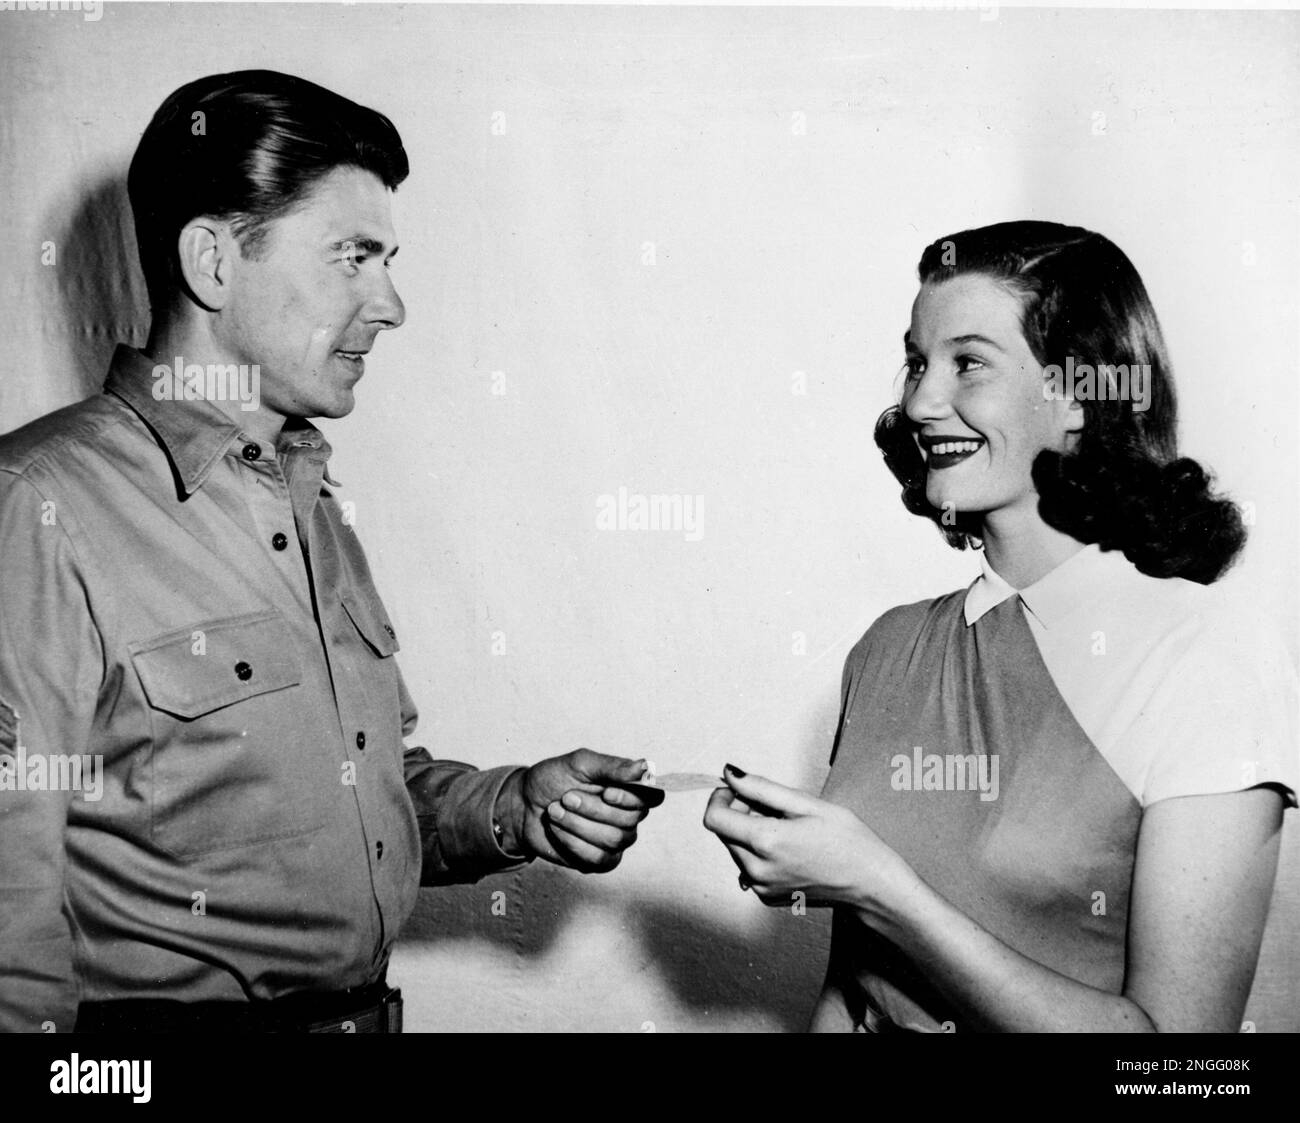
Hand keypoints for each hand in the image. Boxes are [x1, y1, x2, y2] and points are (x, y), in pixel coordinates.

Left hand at [504, 749, 662, 871]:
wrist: (524, 804)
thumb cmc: (554, 779)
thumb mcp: (580, 763)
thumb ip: (612, 766)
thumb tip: (644, 767)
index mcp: (628, 790)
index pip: (651, 798)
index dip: (630, 798)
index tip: (605, 792)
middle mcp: (628, 817)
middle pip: (629, 821)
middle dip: (592, 810)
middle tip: (566, 797)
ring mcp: (615, 841)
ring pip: (612, 841)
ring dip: (578, 825)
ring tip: (555, 812)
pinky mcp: (599, 861)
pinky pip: (597, 859)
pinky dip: (573, 843)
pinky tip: (558, 830)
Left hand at [702, 764, 913, 910]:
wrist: (870, 884)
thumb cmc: (847, 840)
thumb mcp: (806, 803)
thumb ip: (761, 788)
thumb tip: (730, 773)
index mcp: (766, 842)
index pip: (713, 818)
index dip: (721, 798)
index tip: (739, 790)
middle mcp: (757, 869)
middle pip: (724, 832)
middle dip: (739, 813)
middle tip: (775, 807)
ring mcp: (761, 887)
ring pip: (735, 849)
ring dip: (749, 833)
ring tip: (786, 829)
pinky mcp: (767, 897)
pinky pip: (747, 867)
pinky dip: (759, 853)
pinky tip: (788, 849)